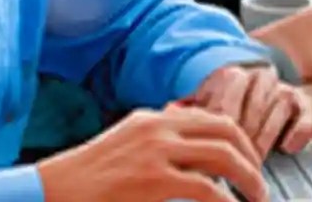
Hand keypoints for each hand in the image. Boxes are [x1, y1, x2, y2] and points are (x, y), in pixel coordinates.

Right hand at [37, 104, 264, 201]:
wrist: (54, 191)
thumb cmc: (87, 178)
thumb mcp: (126, 145)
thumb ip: (158, 141)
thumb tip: (192, 150)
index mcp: (153, 119)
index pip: (211, 118)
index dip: (238, 139)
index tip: (249, 159)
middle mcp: (159, 128)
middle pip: (226, 131)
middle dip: (251, 156)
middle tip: (258, 182)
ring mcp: (158, 153)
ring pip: (224, 156)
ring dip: (248, 178)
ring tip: (256, 196)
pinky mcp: (154, 181)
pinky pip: (207, 189)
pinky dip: (227, 200)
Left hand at [181, 64, 311, 158]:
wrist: (256, 82)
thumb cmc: (223, 102)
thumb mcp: (202, 102)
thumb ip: (187, 107)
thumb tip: (169, 111)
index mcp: (230, 76)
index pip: (225, 107)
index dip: (218, 135)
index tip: (210, 155)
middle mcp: (258, 78)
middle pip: (252, 110)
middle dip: (243, 142)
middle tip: (234, 167)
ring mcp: (282, 89)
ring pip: (277, 112)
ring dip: (266, 141)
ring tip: (254, 164)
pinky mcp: (302, 103)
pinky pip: (305, 118)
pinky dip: (297, 133)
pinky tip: (286, 148)